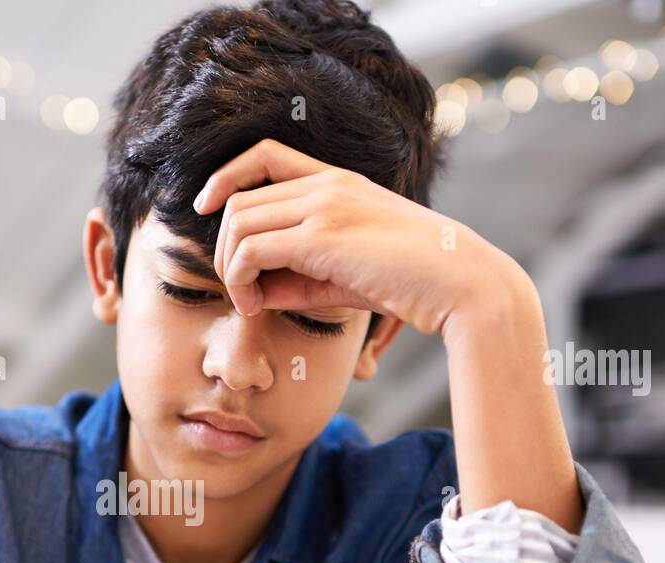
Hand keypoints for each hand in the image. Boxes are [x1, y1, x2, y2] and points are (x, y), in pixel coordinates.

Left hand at [193, 137, 517, 336]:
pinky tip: (255, 305)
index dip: (226, 175)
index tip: (206, 206)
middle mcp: (327, 185)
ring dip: (229, 267)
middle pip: (240, 197)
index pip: (265, 155)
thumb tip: (252, 290)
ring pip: (239, 221)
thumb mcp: (346, 276)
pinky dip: (240, 280)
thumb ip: (298, 276)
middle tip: (238, 289)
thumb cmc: (410, 282)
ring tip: (247, 302)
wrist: (459, 281)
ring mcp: (324, 206)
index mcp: (338, 182)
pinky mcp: (321, 237)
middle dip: (224, 246)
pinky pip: (251, 250)